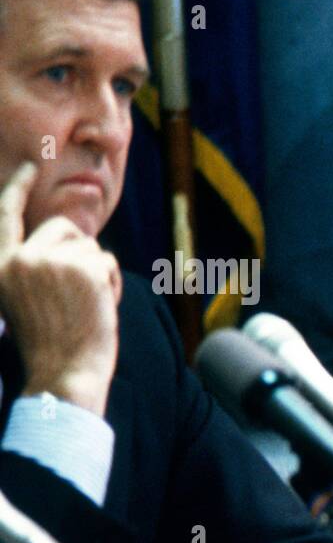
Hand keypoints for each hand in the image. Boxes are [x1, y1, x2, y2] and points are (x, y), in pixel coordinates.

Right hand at [0, 162, 121, 415]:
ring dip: (97, 271)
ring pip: (89, 245)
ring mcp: (50, 260)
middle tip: (84, 290)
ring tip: (87, 306)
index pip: (6, 217)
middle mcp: (20, 259)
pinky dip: (111, 283)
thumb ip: (39, 266)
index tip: (30, 168)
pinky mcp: (82, 266)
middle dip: (81, 250)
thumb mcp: (30, 300)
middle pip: (63, 227)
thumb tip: (73, 237)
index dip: (17, 189)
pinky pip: (107, 261)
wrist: (65, 374)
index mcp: (1, 268)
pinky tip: (99, 308)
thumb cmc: (52, 345)